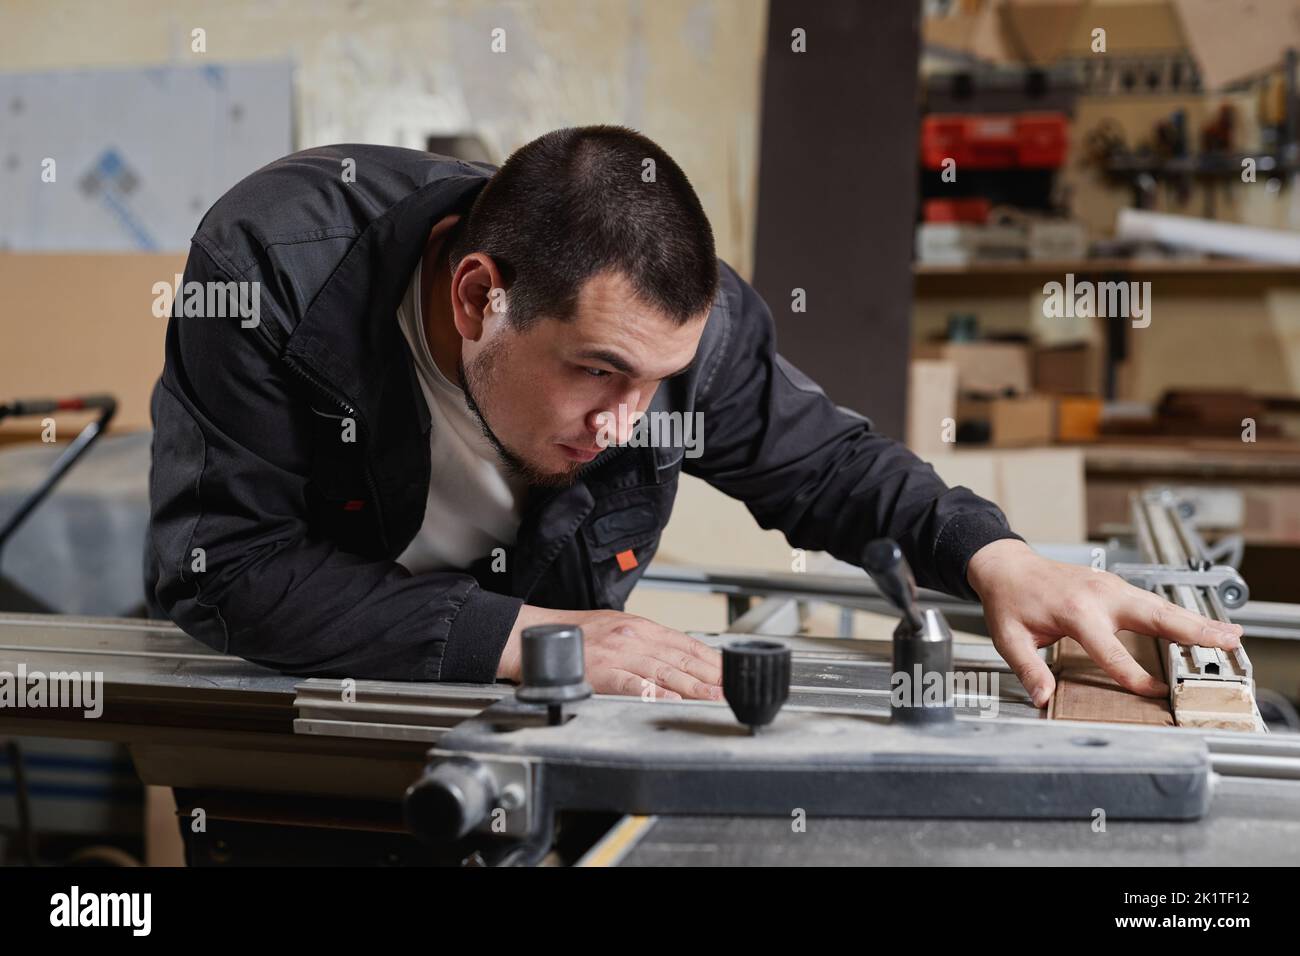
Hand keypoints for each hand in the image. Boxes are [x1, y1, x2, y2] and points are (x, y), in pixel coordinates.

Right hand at [497, 605, 722, 701]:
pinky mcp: (604, 673)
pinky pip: (635, 685)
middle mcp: (634, 638)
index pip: (685, 644)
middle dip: (710, 676)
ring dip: (693, 687)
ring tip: (714, 697)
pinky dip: (655, 693)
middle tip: (732, 688)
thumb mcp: (620, 629)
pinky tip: (673, 700)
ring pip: (665, 672)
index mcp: (641, 627)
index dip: (711, 660)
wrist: (542, 635)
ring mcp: (620, 656)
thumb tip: (677, 659)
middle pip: (681, 659)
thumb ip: (648, 643)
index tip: (730, 672)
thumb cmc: (581, 635)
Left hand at [966, 539, 1242, 707]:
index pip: (1111, 650)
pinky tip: (1202, 626)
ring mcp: (1112, 587)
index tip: (1155, 693)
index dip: (1134, 675)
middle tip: (1226, 644)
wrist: (1008, 566)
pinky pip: (1153, 602)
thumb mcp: (1009, 637)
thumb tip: (1042, 697)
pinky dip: (1180, 614)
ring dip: (1196, 621)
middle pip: (1154, 616)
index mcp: (1076, 611)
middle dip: (1191, 632)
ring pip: (1161, 606)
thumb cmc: (1010, 601)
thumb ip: (1028, 668)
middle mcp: (1100, 595)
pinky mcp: (1116, 586)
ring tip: (1231, 636)